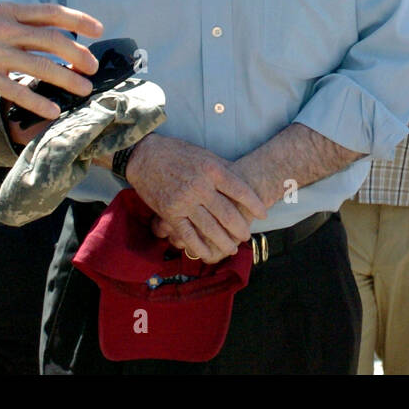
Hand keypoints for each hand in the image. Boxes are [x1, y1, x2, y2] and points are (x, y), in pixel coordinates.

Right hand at [0, 2, 102, 119]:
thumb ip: (11, 22)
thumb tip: (43, 33)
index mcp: (5, 10)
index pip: (50, 11)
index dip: (78, 20)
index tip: (99, 29)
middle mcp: (1, 28)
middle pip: (52, 39)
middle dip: (78, 54)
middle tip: (93, 67)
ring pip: (40, 65)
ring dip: (66, 79)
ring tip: (83, 89)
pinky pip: (16, 90)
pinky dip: (38, 101)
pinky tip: (52, 110)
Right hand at [126, 132, 266, 263]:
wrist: (145, 156)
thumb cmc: (178, 153)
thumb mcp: (204, 155)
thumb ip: (222, 169)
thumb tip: (243, 180)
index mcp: (212, 170)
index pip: (240, 191)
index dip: (254, 205)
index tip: (263, 215)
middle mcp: (200, 187)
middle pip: (228, 214)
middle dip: (240, 229)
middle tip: (246, 236)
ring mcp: (184, 202)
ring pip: (210, 229)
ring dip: (224, 242)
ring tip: (233, 248)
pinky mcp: (170, 213)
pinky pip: (188, 235)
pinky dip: (200, 248)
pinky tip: (210, 255)